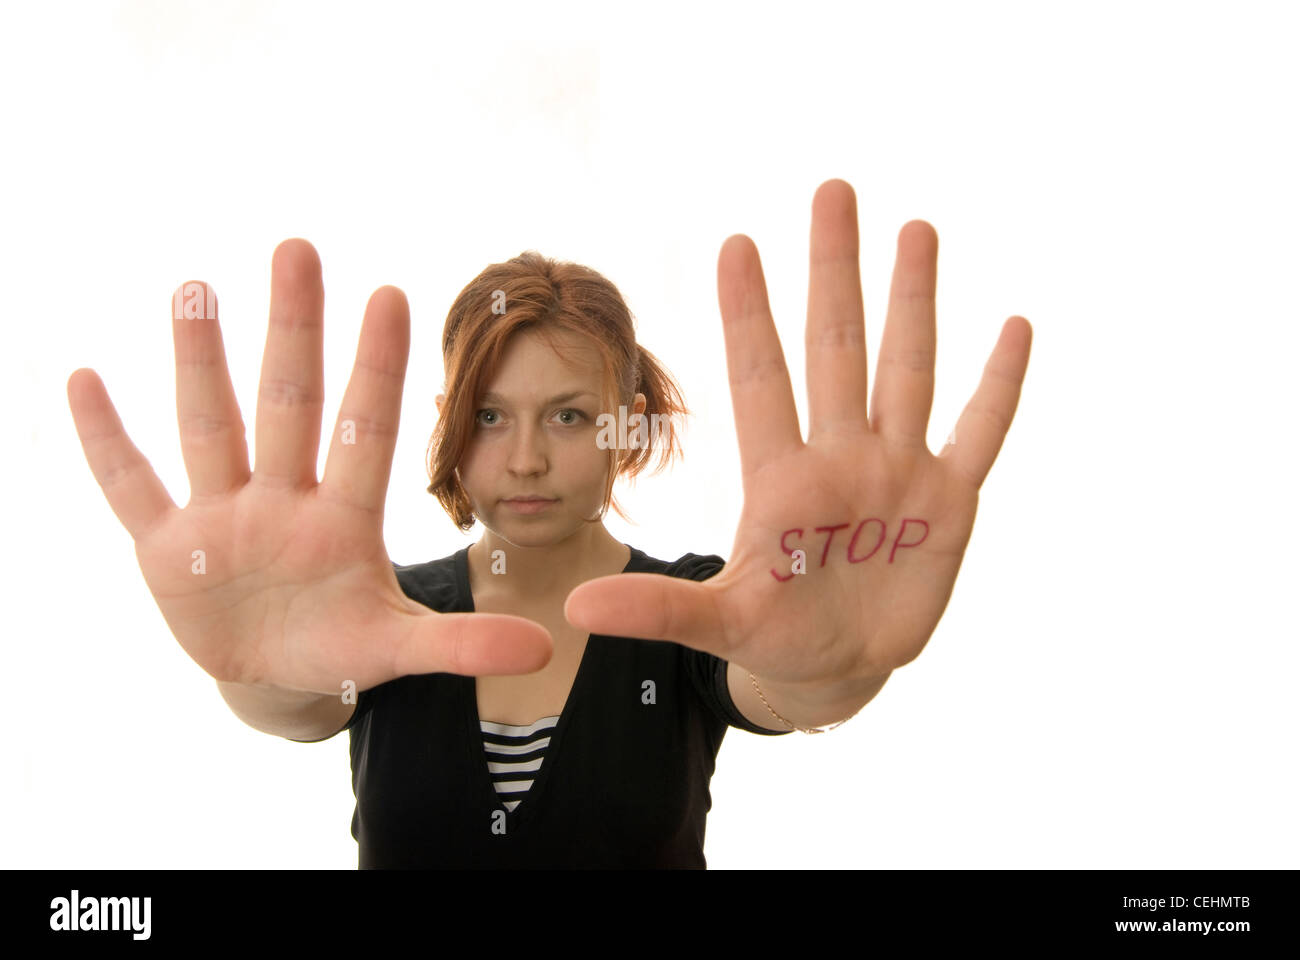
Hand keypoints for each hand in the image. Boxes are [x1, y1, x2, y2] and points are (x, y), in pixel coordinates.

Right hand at [67, 240, 552, 697]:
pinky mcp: (168, 549)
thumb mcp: (397, 649)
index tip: (392, 293)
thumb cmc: (341, 647)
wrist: (277, 677)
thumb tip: (545, 645)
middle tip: (298, 246)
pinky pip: (132, 487)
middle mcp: (284, 501)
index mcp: (345, 521)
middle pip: (290, 405)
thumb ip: (462, 644)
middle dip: (293, 331)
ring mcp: (223, 519)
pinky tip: (85, 380)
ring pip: (211, 427)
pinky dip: (106, 442)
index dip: (376, 367)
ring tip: (194, 286)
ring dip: (199, 363)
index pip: (366, 429)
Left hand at [563, 179, 1031, 695]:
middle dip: (834, 273)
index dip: (749, 314)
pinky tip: (1014, 327)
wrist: (838, 666)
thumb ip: (658, 611)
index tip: (735, 244)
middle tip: (832, 191)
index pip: (761, 379)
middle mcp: (840, 457)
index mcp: (781, 477)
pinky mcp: (948, 503)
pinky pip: (977, 434)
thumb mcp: (720, 623)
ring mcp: (897, 472)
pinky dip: (997, 388)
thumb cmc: (774, 634)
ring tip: (915, 230)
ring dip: (913, 304)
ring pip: (908, 371)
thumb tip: (574, 611)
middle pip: (837, 349)